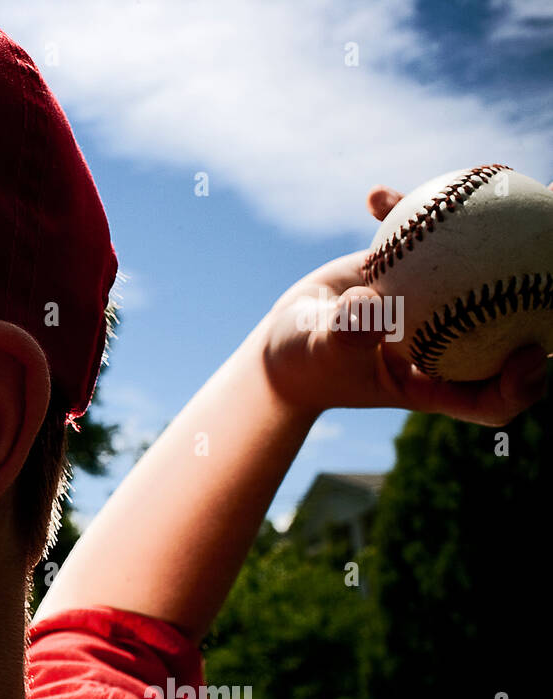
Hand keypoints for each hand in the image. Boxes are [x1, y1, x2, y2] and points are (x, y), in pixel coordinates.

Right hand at [254, 181, 552, 425]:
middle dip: (544, 295)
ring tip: (500, 185)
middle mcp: (451, 342)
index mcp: (437, 381)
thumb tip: (370, 306)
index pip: (492, 396)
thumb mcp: (320, 350)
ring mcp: (441, 303)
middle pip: (513, 324)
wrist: (289, 340)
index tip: (531, 356)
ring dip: (499, 232)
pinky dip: (407, 214)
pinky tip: (375, 197)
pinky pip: (428, 237)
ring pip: (482, 268)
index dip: (524, 384)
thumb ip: (344, 333)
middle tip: (551, 254)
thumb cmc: (302, 361)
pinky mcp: (419, 271)